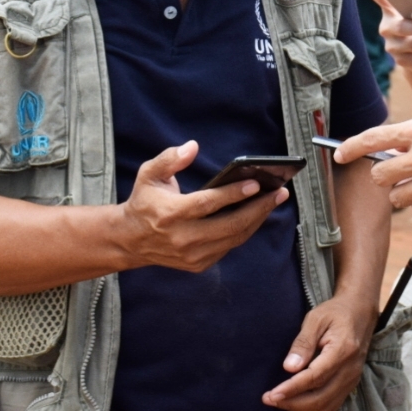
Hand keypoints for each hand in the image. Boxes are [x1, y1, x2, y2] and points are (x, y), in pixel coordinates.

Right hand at [119, 141, 285, 272]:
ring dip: (258, 219)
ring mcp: (192, 255)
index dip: (232, 194)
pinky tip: (258, 213)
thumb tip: (193, 146)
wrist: (130, 240)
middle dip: (259, 208)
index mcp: (170, 214)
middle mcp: (182, 238)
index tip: (255, 183)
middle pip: (229, 225)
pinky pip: (229, 246)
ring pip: (234, 237)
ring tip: (275, 200)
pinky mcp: (199, 264)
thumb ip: (170, 159)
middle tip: (280, 192)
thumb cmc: (145, 201)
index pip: (207, 204)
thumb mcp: (149, 174)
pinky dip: (246, 230)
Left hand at [262, 290, 374, 410]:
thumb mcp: (316, 318)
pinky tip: (296, 402)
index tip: (272, 394)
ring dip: (300, 409)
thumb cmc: (335, 312)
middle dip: (292, 403)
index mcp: (343, 349)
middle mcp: (350, 369)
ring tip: (279, 401)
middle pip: (320, 398)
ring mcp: (353, 379)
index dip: (292, 389)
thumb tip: (289, 367)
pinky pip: (331, 406)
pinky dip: (312, 410)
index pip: (315, 377)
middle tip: (269, 398)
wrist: (360, 312)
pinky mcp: (351, 384)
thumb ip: (303, 342)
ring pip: (326, 407)